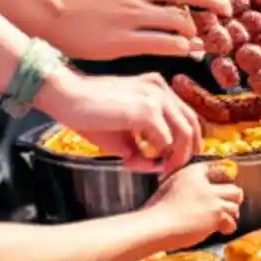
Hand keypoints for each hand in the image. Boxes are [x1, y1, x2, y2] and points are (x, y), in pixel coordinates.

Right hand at [38, 70, 201, 175]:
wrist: (67, 97)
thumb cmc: (90, 115)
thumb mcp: (123, 134)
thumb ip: (142, 148)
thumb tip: (154, 167)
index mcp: (157, 89)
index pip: (188, 117)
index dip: (188, 142)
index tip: (176, 161)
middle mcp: (161, 89)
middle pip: (192, 125)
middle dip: (188, 153)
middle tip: (173, 171)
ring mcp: (156, 97)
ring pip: (184, 134)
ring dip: (177, 157)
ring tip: (162, 170)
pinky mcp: (146, 110)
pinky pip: (166, 140)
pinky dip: (158, 155)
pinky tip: (145, 160)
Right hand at [40, 0, 229, 59]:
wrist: (55, 14)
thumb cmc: (91, 3)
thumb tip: (182, 1)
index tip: (226, 4)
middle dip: (214, 7)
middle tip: (227, 20)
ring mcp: (132, 16)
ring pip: (180, 23)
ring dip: (197, 34)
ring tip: (203, 43)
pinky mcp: (124, 41)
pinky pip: (165, 45)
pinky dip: (182, 48)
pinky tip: (188, 51)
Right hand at [144, 161, 242, 245]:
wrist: (156, 225)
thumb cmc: (156, 210)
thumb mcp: (169, 185)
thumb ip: (186, 184)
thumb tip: (195, 190)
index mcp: (192, 172)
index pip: (218, 169)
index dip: (223, 178)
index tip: (223, 186)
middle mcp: (206, 184)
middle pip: (234, 189)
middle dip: (231, 199)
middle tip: (223, 206)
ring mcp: (212, 200)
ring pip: (235, 205)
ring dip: (230, 214)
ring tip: (222, 220)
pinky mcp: (216, 216)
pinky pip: (231, 222)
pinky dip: (227, 228)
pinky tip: (220, 230)